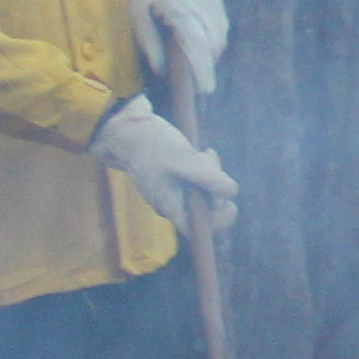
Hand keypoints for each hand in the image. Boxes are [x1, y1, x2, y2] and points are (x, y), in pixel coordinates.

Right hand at [91, 94, 240, 233]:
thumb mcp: (186, 160)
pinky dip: (202, 166)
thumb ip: (210, 179)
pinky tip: (200, 152)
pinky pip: (193, 178)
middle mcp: (170, 204)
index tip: (230, 204)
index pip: (198, 231)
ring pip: (201, 190)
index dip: (218, 223)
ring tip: (204, 152)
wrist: (126, 127)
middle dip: (215, 185)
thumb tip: (232, 194)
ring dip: (211, 172)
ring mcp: (169, 190)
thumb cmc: (153, 145)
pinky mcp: (169, 177)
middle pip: (204, 206)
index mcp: (171, 207)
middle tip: (210, 159)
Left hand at [119, 0, 228, 98]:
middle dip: (205, 63)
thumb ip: (149, 43)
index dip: (202, 69)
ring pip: (220, 36)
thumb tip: (161, 72)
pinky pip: (221, 25)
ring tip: (196, 60)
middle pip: (212, 43)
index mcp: (179, 9)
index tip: (206, 89)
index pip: (197, 45)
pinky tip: (201, 41)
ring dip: (210, 51)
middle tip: (195, 79)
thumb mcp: (135, 15)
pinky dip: (213, 38)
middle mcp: (200, 4)